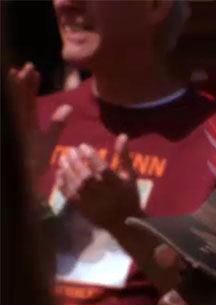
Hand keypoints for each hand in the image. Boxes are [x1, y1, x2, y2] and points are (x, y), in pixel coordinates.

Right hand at [6, 62, 71, 179]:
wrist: (23, 186)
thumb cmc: (33, 164)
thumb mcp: (46, 142)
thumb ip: (56, 125)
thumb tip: (68, 107)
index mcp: (23, 124)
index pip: (26, 101)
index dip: (28, 86)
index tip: (33, 69)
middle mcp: (14, 125)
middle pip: (15, 101)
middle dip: (18, 85)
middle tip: (26, 68)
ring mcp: (10, 132)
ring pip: (8, 109)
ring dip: (10, 93)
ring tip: (14, 75)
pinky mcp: (8, 141)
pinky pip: (7, 123)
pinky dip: (7, 110)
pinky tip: (9, 102)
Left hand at [55, 136, 141, 231]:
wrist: (124, 222)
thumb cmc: (128, 196)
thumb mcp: (130, 176)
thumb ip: (124, 157)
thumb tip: (122, 136)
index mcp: (118, 185)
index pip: (102, 169)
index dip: (91, 156)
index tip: (83, 146)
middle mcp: (104, 194)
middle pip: (87, 177)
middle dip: (76, 162)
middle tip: (70, 150)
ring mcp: (92, 203)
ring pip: (77, 185)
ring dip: (68, 170)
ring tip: (63, 158)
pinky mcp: (82, 209)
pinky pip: (70, 195)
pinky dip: (63, 184)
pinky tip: (60, 174)